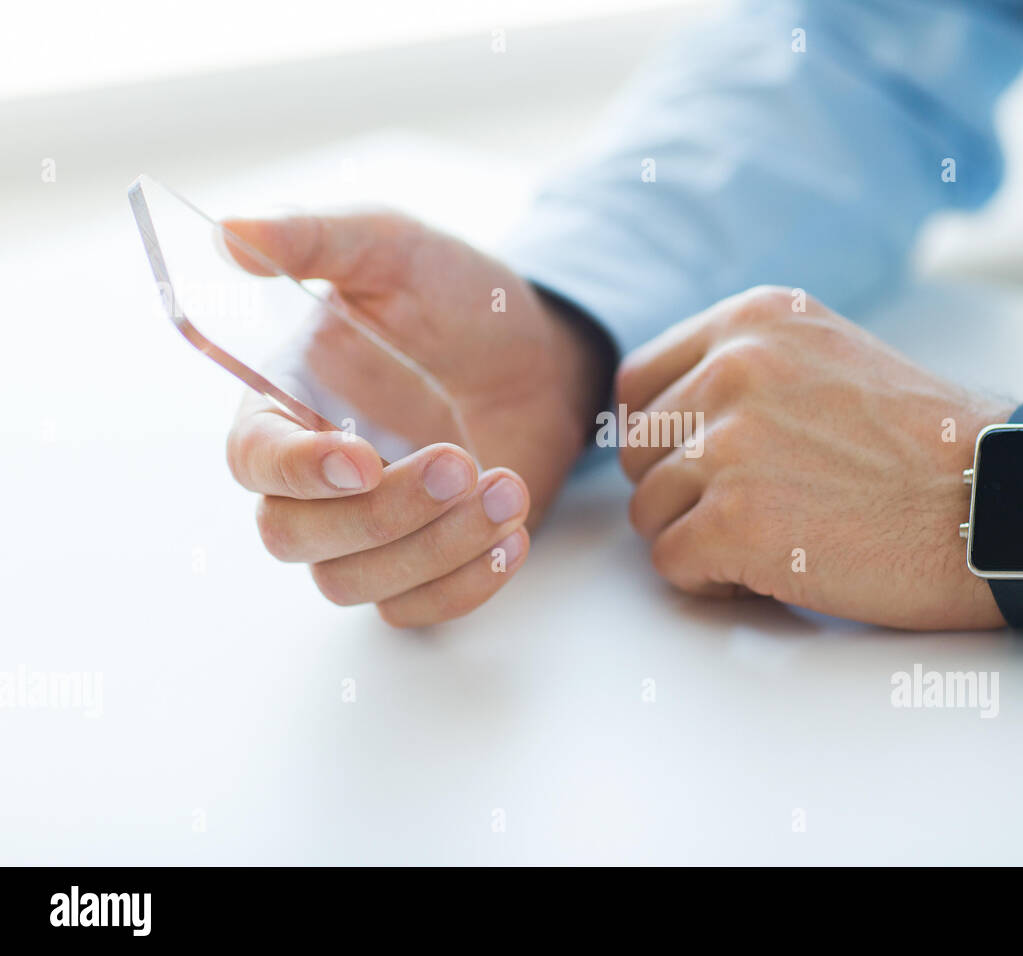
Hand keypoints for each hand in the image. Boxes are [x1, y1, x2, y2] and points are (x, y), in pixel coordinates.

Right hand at [222, 210, 611, 623]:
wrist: (542, 353)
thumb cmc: (458, 299)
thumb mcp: (392, 249)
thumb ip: (313, 240)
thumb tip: (228, 235)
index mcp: (285, 405)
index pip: (253, 461)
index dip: (295, 470)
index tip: (359, 458)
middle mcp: (314, 481)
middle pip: (297, 538)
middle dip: (383, 512)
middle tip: (461, 460)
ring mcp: (368, 530)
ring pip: (353, 583)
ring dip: (434, 549)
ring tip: (508, 489)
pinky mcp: (423, 563)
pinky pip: (415, 610)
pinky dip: (465, 586)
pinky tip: (513, 536)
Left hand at [616, 285, 1022, 629]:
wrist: (1003, 501)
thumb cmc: (929, 445)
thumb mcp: (830, 357)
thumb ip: (747, 370)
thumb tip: (666, 415)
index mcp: (752, 320)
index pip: (636, 383)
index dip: (659, 437)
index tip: (697, 465)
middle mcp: (732, 369)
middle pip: (635, 451)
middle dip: (678, 491)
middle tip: (745, 511)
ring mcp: (731, 445)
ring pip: (648, 510)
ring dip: (697, 538)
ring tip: (771, 540)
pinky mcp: (737, 521)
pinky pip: (671, 563)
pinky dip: (711, 581)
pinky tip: (770, 572)